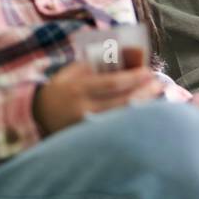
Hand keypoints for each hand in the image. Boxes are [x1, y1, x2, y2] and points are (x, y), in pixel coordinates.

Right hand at [33, 61, 164, 134]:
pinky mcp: (90, 140)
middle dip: (144, 92)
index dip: (134, 78)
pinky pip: (117, 130)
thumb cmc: (62, 87)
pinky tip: (145, 114)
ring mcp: (87, 128)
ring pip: (122, 119)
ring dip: (143, 108)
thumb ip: (97, 65)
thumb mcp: (74, 71)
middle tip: (159, 84)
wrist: (39, 115)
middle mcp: (83, 110)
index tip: (149, 71)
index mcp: (78, 89)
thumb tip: (128, 58)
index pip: (112, 83)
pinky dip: (133, 121)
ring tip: (157, 97)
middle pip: (122, 103)